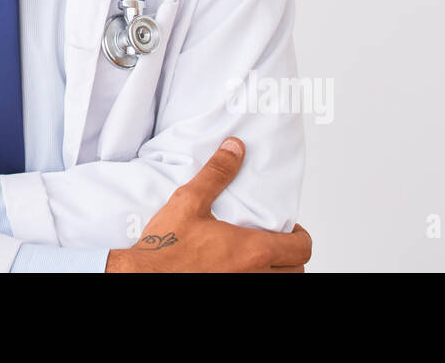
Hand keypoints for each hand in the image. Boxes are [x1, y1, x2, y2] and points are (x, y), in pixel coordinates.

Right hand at [106, 137, 312, 271]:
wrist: (143, 277)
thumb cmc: (165, 247)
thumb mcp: (189, 201)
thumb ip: (216, 173)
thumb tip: (235, 149)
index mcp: (252, 251)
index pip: (300, 248)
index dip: (300, 236)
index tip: (289, 229)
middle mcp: (254, 276)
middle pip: (296, 271)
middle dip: (291, 255)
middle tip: (276, 241)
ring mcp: (242, 288)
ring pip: (279, 283)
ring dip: (276, 270)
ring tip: (258, 256)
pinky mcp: (230, 295)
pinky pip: (257, 288)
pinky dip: (256, 276)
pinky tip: (237, 269)